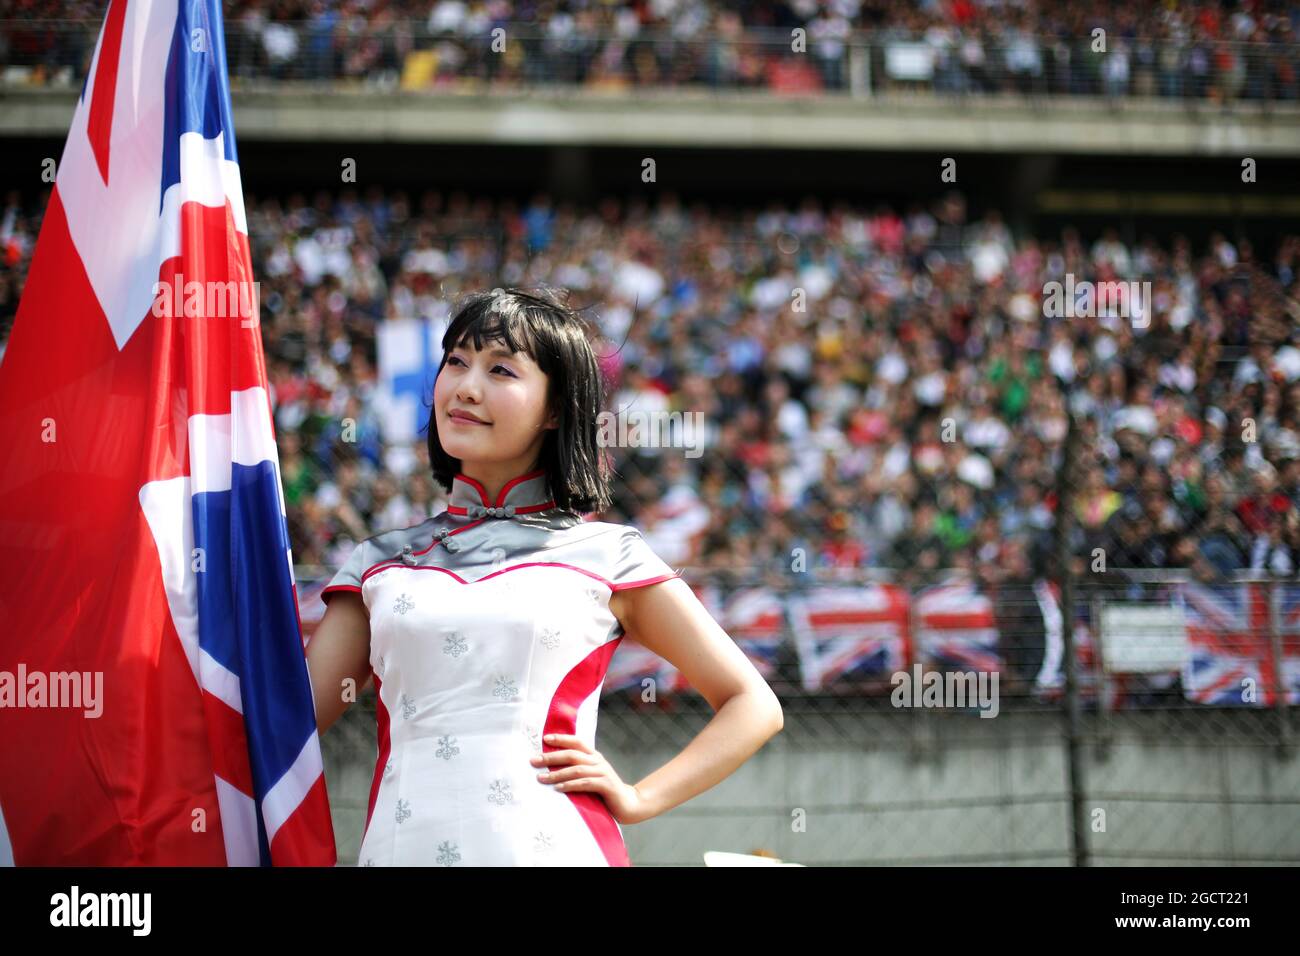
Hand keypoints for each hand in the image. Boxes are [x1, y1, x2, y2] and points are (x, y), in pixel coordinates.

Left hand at [529, 733, 652, 824]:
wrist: (629, 803)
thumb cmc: (605, 790)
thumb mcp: (592, 775)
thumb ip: (579, 769)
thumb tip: (552, 766)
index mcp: (594, 756)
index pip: (577, 742)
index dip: (562, 738)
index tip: (545, 738)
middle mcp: (598, 761)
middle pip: (572, 754)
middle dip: (551, 757)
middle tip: (534, 761)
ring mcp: (603, 773)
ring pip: (576, 769)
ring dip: (556, 773)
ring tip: (541, 778)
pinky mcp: (606, 786)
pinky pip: (585, 783)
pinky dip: (570, 785)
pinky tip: (558, 788)